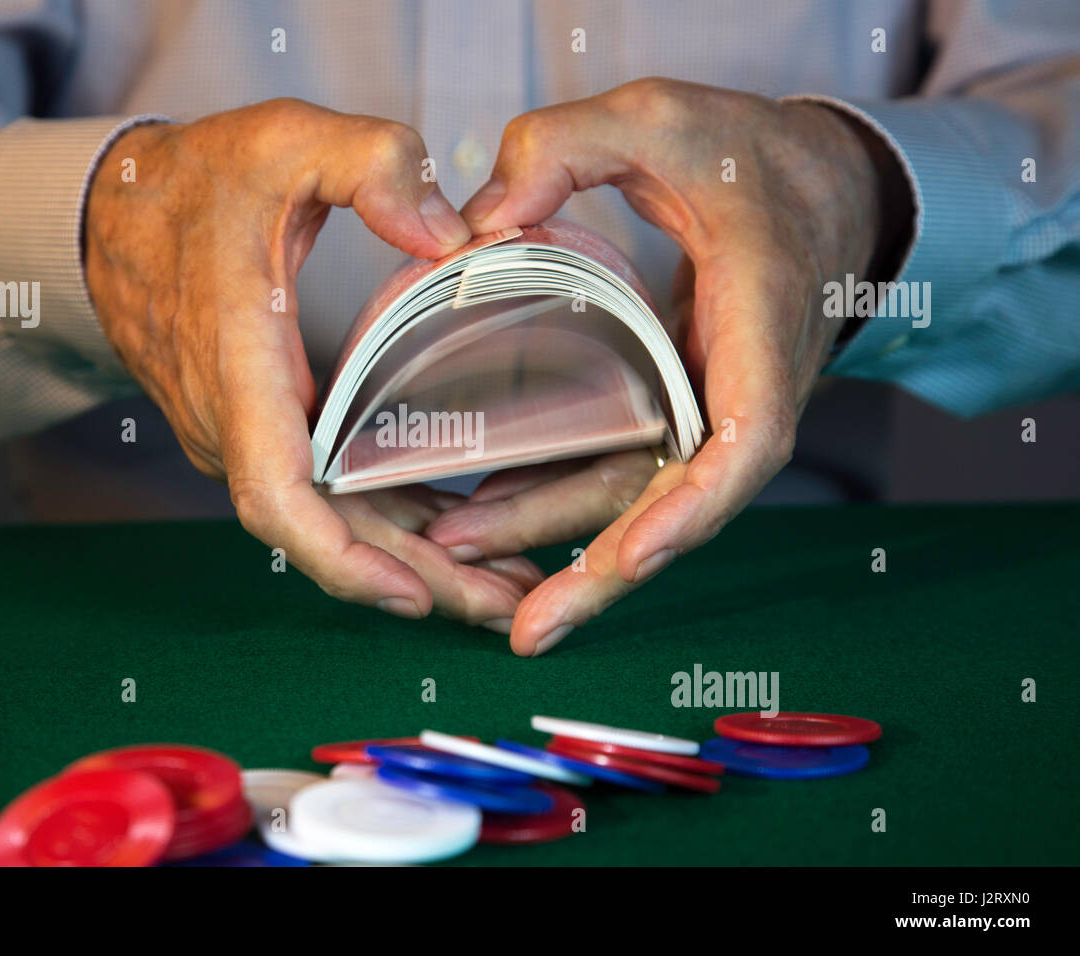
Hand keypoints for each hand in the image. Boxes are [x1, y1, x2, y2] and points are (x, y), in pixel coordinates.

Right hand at [84, 98, 539, 624]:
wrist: (112, 212)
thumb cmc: (194, 182)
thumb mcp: (285, 142)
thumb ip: (373, 166)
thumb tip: (452, 235)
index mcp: (241, 366)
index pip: (276, 496)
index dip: (341, 557)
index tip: (410, 596)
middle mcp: (238, 423)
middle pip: (324, 534)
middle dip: (415, 579)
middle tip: (508, 607)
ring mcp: (247, 435)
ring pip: (330, 522)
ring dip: (412, 560)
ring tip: (503, 586)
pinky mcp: (260, 430)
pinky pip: (325, 493)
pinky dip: (387, 522)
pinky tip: (452, 534)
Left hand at [426, 78, 908, 654]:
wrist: (816, 187)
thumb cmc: (749, 156)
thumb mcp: (657, 117)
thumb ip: (565, 145)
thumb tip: (476, 225)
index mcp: (759, 321)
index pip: (747, 439)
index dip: (694, 509)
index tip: (635, 559)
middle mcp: (745, 388)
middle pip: (680, 505)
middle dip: (601, 570)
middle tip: (522, 629)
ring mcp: (714, 411)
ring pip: (641, 500)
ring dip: (557, 542)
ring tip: (458, 565)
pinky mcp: (683, 412)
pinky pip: (625, 473)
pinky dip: (562, 503)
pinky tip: (487, 521)